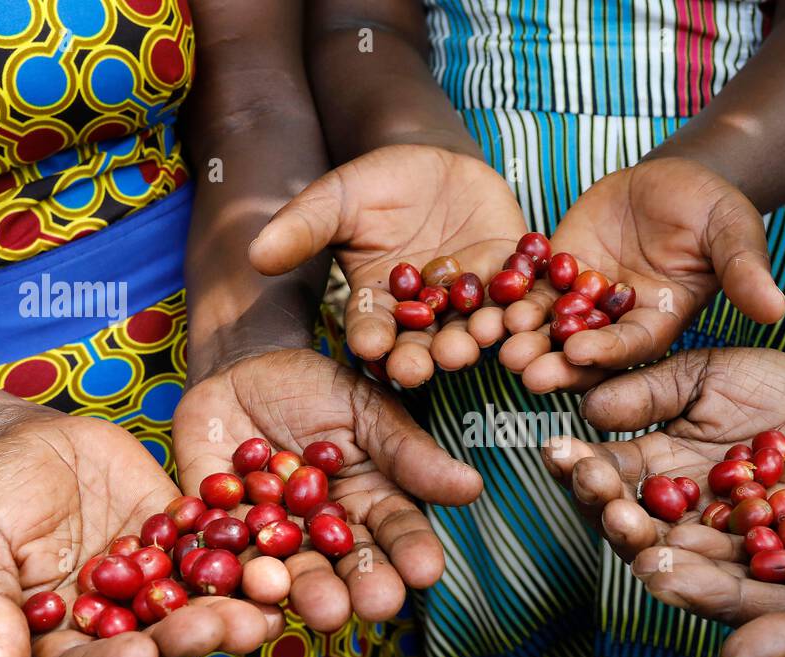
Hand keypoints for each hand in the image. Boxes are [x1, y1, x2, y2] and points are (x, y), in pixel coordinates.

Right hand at [0, 412, 283, 656]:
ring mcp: (163, 590)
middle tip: (232, 628)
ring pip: (205, 608)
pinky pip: (227, 556)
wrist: (34, 441)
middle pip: (163, 648)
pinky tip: (283, 552)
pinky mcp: (193, 548)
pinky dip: (254, 558)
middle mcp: (122, 628)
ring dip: (240, 609)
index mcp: (64, 645)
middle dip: (197, 638)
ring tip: (269, 603)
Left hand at [173, 347, 482, 629]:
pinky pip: (220, 553)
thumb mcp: (368, 410)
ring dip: (301, 591)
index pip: (397, 537)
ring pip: (288, 572)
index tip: (426, 571)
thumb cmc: (317, 390)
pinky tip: (245, 583)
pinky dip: (231, 569)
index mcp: (370, 507)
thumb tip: (471, 487)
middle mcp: (323, 535)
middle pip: (344, 568)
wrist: (241, 370)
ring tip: (317, 606)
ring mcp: (269, 538)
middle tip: (374, 605)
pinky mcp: (214, 531)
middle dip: (359, 587)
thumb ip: (408, 452)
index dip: (412, 554)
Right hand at [248, 144, 527, 386]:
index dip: (372, 339)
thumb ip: (303, 227)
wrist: (436, 162)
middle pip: (426, 343)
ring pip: (475, 326)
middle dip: (425, 354)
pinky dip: (525, 304)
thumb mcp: (336, 199)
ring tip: (476, 340)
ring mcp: (471, 302)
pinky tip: (528, 311)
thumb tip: (257, 254)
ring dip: (477, 336)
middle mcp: (426, 317)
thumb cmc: (376, 184)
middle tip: (424, 366)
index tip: (371, 347)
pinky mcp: (512, 280)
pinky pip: (521, 297)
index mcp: (380, 307)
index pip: (372, 330)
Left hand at [501, 157, 784, 392]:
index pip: (631, 346)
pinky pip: (527, 287)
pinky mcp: (555, 273)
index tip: (580, 353)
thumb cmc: (712, 207)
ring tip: (493, 341)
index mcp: (658, 324)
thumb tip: (775, 309)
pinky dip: (505, 295)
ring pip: (547, 325)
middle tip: (520, 369)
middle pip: (581, 350)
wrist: (672, 178)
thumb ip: (745, 271)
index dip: (606, 351)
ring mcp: (581, 301)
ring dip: (521, 335)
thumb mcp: (732, 231)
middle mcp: (615, 323)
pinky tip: (479, 300)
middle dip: (552, 360)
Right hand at [542, 347, 784, 563]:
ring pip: (683, 565)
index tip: (558, 452)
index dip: (584, 469)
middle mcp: (683, 519)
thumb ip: (652, 392)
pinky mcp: (775, 572)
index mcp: (659, 473)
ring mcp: (726, 548)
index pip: (612, 478)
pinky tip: (696, 579)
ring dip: (658, 562)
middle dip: (617, 519)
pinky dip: (719, 587)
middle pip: (638, 531)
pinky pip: (747, 586)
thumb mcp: (707, 376)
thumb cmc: (774, 387)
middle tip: (607, 506)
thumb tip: (588, 409)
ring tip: (641, 553)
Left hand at [640, 427, 784, 656]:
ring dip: (664, 543)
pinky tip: (623, 478)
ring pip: (720, 556)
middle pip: (758, 596)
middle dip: (703, 588)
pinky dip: (666, 502)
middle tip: (646, 570)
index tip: (738, 653)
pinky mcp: (770, 514)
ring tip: (612, 518)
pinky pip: (711, 513)